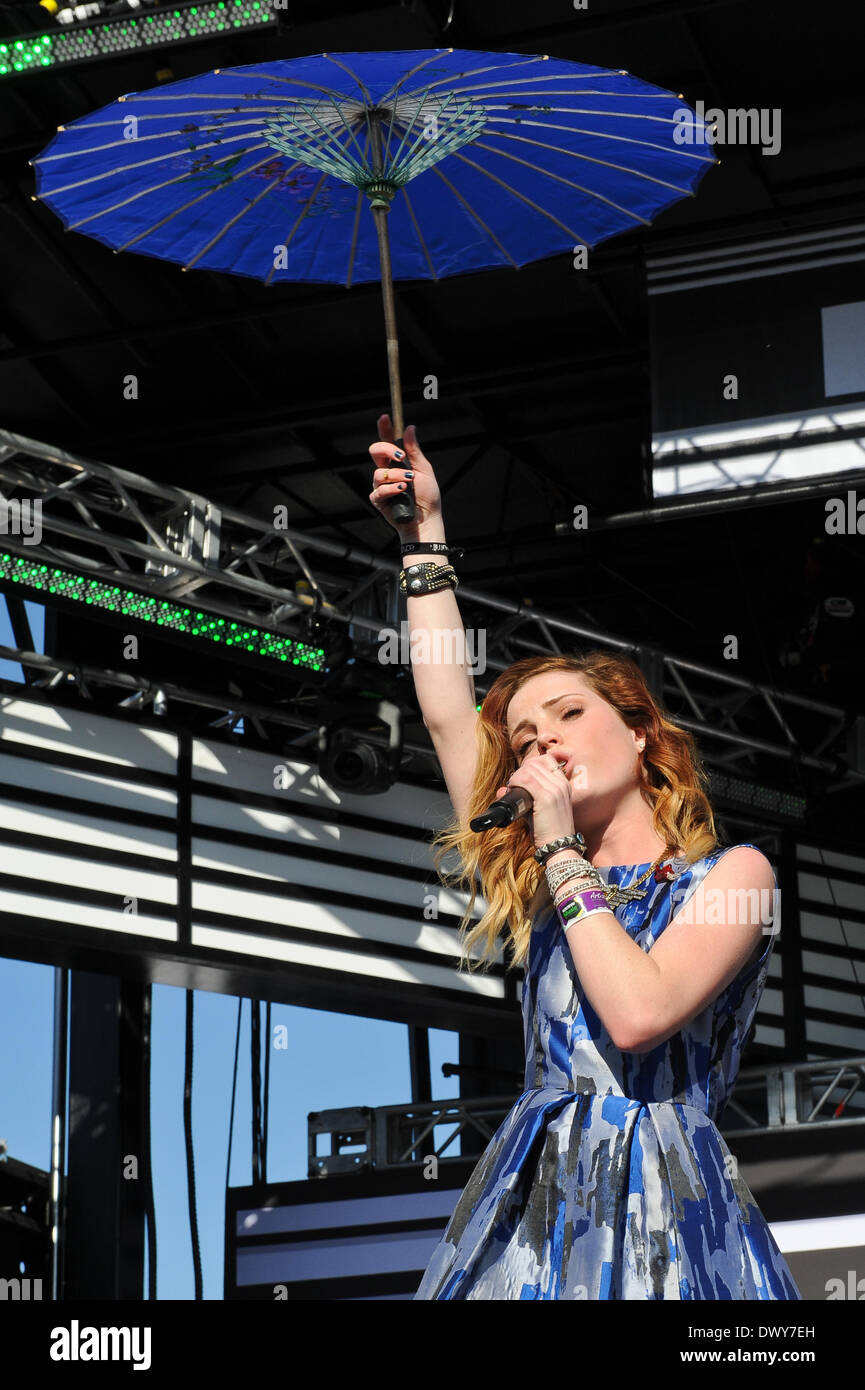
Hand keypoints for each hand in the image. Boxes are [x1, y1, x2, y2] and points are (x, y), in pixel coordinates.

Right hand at [368, 416, 441, 535]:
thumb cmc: (427, 496)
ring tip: (409, 482)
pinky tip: (403, 490)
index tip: (385, 417)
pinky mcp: (378, 500)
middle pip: (375, 451)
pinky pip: (379, 490)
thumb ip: (414, 451)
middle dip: (387, 450)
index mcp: (397, 462)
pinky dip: (392, 489)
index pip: (388, 441)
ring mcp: (381, 486)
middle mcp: (387, 471)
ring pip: (379, 473)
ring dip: (396, 476)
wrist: (426, 519)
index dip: (384, 428)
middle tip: (400, 456)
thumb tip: (410, 428)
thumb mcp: (424, 470)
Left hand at [494, 751, 575, 848]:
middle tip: (514, 785)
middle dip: (521, 771)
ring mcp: (555, 789)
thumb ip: (525, 797)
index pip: (547, 760)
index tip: (523, 777)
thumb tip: (502, 790)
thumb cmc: (549, 830)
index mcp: (564, 784)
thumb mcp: (540, 809)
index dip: (531, 765)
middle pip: (535, 763)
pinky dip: (515, 782)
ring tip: (512, 789)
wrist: (559, 846)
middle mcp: (561, 784)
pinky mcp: (546, 797)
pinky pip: (526, 779)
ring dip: (516, 777)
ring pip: (529, 770)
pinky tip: (512, 790)